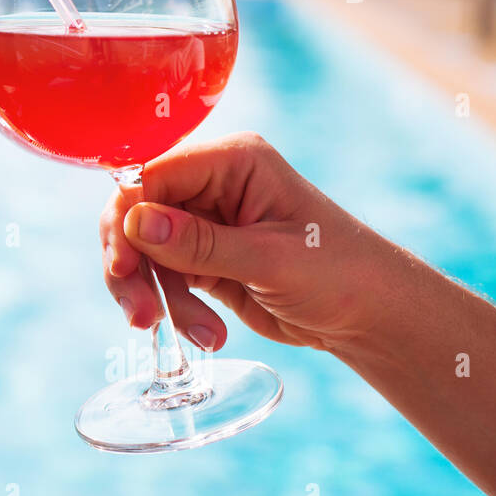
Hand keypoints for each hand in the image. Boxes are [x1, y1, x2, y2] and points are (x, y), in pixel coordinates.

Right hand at [99, 132, 390, 353]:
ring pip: (142, 251)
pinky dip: (174, 309)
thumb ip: (198, 242)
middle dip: (133, 266)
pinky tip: (209, 333)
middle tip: (142, 315)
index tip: (123, 267)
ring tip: (199, 334)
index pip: (150, 174)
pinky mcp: (200, 258)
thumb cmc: (340, 273)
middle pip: (135, 214)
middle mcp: (210, 183)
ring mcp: (203, 221)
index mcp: (230, 161)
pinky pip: (161, 278)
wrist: (372, 316)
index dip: (126, 217)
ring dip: (157, 296)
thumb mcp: (270, 258)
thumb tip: (134, 221)